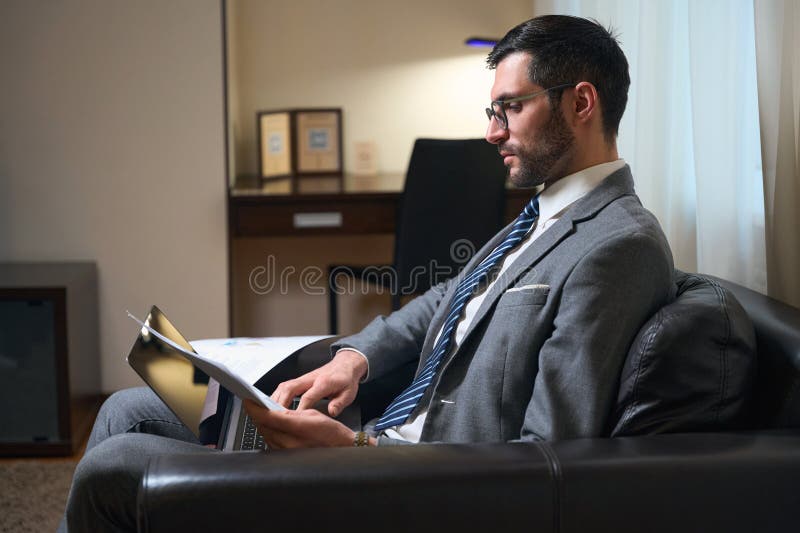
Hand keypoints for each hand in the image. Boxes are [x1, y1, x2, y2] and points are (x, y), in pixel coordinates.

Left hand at [243, 399, 358, 448]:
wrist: (341, 449)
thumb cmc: (331, 432)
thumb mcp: (311, 414)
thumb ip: (288, 413)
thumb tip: (271, 411)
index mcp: (296, 427)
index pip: (268, 416)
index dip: (255, 408)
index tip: (248, 401)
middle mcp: (289, 443)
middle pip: (263, 426)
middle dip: (257, 415)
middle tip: (254, 405)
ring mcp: (287, 452)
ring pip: (266, 435)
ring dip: (263, 424)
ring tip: (262, 414)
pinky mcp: (286, 458)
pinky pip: (272, 444)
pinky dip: (270, 434)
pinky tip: (272, 428)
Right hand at [271, 349, 366, 416]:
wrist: (345, 365)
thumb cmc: (346, 381)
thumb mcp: (349, 393)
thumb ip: (340, 403)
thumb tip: (331, 412)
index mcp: (324, 382)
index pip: (308, 396)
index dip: (300, 409)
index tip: (294, 420)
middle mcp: (310, 378)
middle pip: (290, 388)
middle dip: (280, 403)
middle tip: (275, 418)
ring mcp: (303, 378)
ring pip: (284, 386)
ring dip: (275, 399)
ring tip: (270, 414)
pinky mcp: (299, 380)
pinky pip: (284, 387)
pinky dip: (276, 397)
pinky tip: (273, 407)